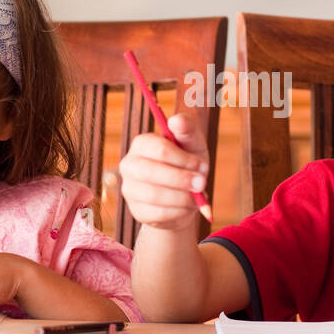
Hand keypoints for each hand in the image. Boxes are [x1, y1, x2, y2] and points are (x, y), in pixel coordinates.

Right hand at [118, 111, 209, 231]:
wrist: (184, 197)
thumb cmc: (188, 164)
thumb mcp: (193, 144)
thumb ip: (187, 129)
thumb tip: (176, 120)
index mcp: (142, 143)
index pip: (159, 149)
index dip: (184, 159)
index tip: (203, 166)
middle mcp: (129, 164)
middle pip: (151, 172)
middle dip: (182, 179)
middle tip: (202, 184)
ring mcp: (129, 189)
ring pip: (154, 195)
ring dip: (182, 197)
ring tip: (197, 197)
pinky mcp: (136, 211)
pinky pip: (157, 214)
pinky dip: (179, 212)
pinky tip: (187, 207)